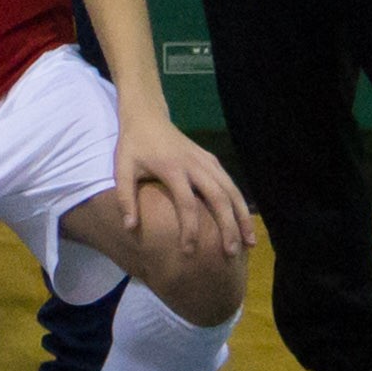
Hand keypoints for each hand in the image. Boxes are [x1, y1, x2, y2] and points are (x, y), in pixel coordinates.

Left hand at [112, 111, 257, 259]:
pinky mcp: (212, 159)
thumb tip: (129, 227)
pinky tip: (245, 221)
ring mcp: (207, 161)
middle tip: (232, 253)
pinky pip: (230, 183)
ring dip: (242, 217)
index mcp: (172, 168)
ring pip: (232, 190)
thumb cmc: (133, 146)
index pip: (186, 203)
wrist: (147, 117)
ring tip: (250, 242)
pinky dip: (240, 202)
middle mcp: (195, 165)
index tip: (189, 252)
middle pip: (218, 198)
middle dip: (228, 227)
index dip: (189, 229)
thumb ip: (125, 197)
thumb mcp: (122, 168)